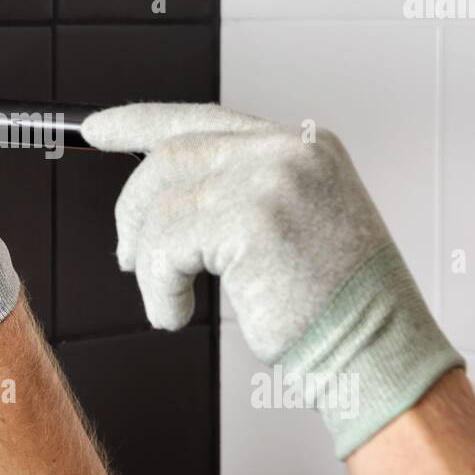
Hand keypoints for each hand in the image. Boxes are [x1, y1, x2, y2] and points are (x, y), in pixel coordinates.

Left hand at [82, 103, 462, 456]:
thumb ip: (242, 195)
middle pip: (172, 155)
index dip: (140, 123)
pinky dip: (157, 285)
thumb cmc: (338, 311)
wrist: (380, 355)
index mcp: (303, 146)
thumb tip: (165, 198)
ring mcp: (272, 180)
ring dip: (148, 260)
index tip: (95, 128)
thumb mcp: (295, 227)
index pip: (203, 119)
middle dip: (133, 207)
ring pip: (162, 204)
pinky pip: (166, 244)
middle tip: (124, 255)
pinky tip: (175, 314)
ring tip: (165, 302)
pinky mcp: (251, 221)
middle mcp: (289, 151)